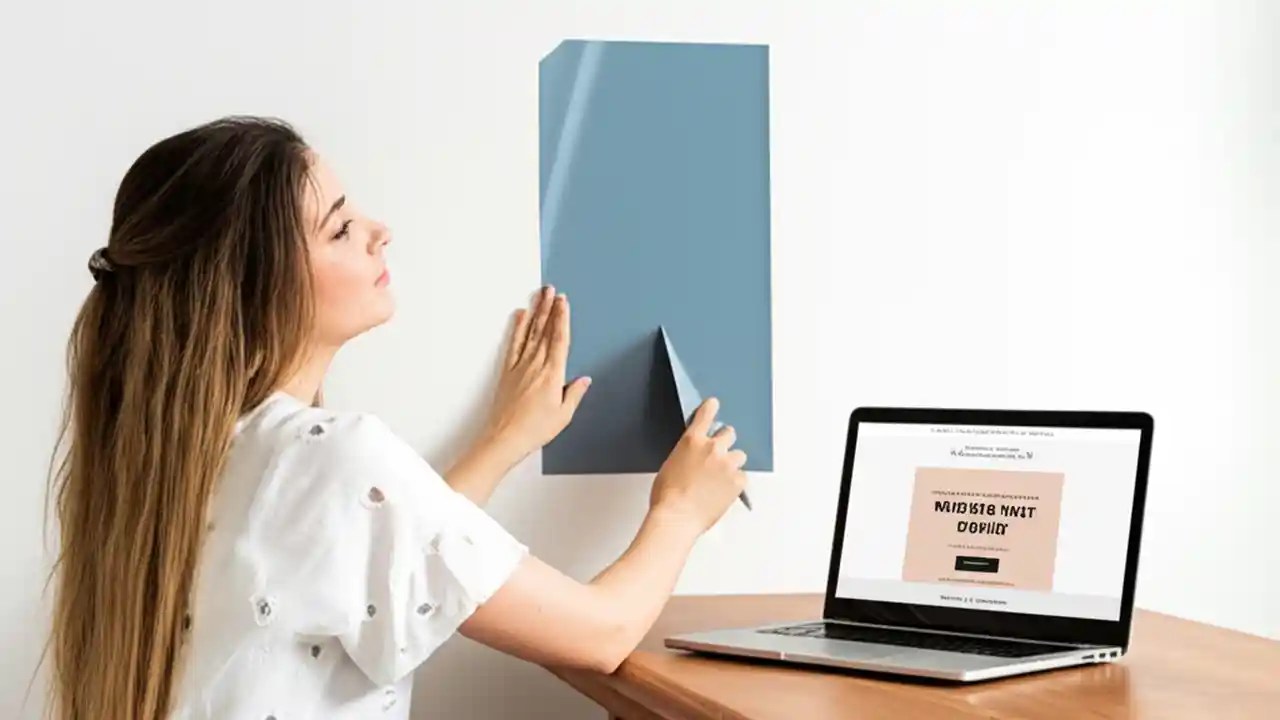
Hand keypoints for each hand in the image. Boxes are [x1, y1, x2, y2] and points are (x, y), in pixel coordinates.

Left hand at [485, 286, 591, 459]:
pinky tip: (520, 316)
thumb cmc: (533, 429)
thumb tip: (584, 380)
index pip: (560, 338)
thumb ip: (574, 394)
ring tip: (539, 295)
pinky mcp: (507, 371)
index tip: (563, 302)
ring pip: (530, 332)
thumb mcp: (563, 415)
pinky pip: (514, 343)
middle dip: (549, 307)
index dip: (562, 318)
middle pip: (545, 329)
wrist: (504, 437)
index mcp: (552, 374)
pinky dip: (518, 328)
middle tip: (551, 290)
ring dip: (536, 311)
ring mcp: (519, 366)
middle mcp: (536, 364)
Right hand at [648, 398, 747, 534]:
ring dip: (732, 463)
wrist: (677, 517)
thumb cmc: (667, 496)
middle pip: (729, 433)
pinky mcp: (738, 481)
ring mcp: (727, 464)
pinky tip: (723, 491)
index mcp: (692, 441)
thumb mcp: (670, 465)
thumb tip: (694, 457)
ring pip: (739, 455)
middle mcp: (713, 448)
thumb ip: (687, 454)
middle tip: (718, 457)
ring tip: (720, 478)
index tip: (714, 404)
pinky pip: (742, 476)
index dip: (711, 407)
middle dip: (724, 442)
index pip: (706, 414)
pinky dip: (736, 482)